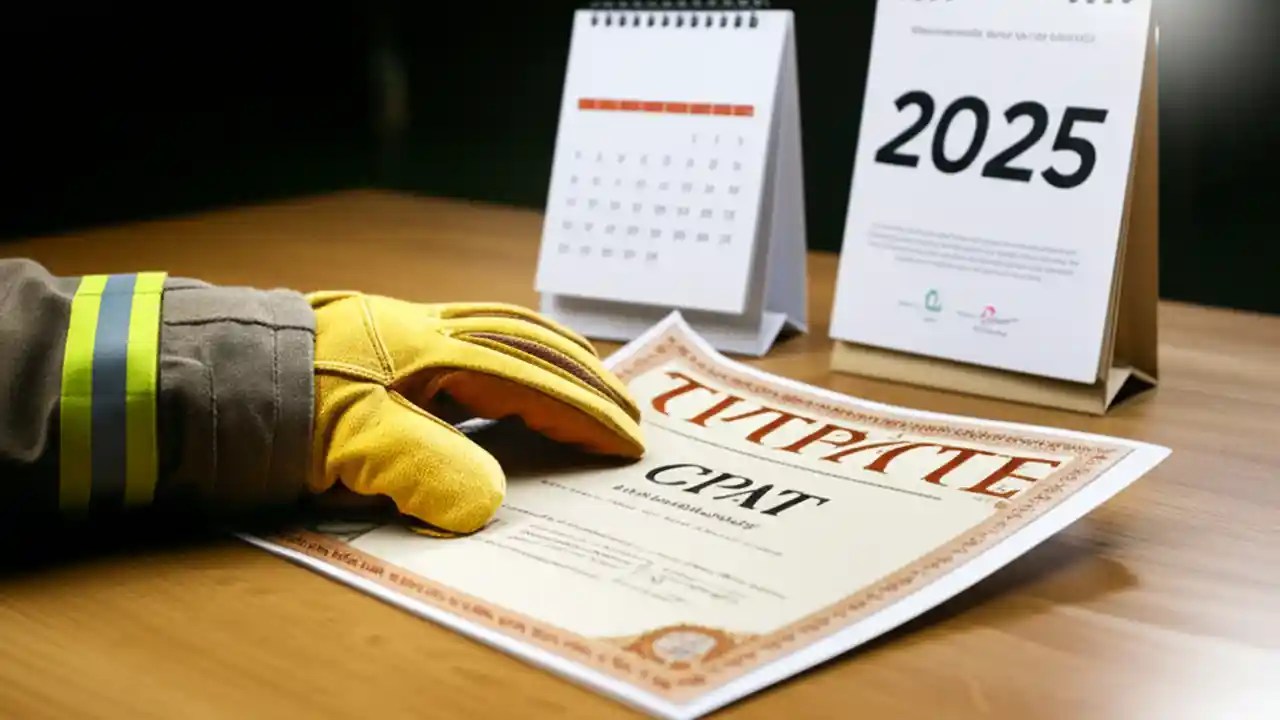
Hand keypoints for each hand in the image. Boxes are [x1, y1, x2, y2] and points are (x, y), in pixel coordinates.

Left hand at [306, 292, 643, 534]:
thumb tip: (488, 502)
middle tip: (629, 412)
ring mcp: (406, 325)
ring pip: (502, 326)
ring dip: (554, 354)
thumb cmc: (275, 409)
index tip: (628, 444)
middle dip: (584, 379)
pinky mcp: (384, 334)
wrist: (201, 372)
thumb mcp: (347, 447)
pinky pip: (472, 329)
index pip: (530, 382)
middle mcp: (428, 329)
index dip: (583, 415)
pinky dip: (513, 349)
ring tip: (590, 380)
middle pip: (528, 342)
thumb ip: (422, 469)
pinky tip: (510, 372)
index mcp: (432, 353)